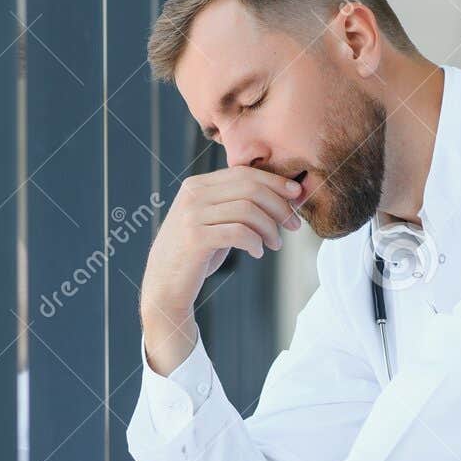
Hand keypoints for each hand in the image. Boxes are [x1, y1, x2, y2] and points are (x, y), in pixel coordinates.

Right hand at [140, 168, 304, 374]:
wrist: (164, 288)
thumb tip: (281, 195)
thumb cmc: (195, 256)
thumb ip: (234, 204)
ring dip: (270, 228)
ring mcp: (192, 215)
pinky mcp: (195, 238)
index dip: (275, 182)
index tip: (297, 195)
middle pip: (250, 188)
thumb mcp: (213, 222)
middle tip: (294, 226)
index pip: (244, 173)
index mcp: (197, 185)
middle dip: (279, 205)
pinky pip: (239, 232)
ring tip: (275, 244)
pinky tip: (258, 252)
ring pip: (248, 210)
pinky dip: (255, 242)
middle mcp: (192, 195)